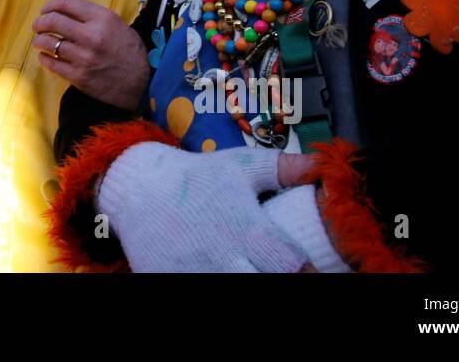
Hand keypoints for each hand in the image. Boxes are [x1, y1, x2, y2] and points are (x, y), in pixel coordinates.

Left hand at [31, 0, 149, 109]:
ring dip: (39, 40)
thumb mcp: (117, 24)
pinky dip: (44, 58)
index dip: (50, 4)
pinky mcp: (78, 77)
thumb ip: (93, 16)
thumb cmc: (130, 51)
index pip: (66, 3)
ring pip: (48, 43)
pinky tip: (45, 56)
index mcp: (102, 19)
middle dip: (40, 22)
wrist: (142, 84)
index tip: (46, 10)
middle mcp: (91, 36)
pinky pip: (51, 64)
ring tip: (40, 40)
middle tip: (38, 25)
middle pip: (52, 21)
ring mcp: (83, 58)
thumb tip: (66, 12)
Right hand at [97, 142, 305, 272]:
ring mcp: (193, 272)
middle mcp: (221, 254)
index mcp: (244, 227)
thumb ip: (283, 168)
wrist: (137, 185)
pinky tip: (217, 272)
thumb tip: (321, 165)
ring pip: (231, 292)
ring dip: (243, 284)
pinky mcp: (168, 280)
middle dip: (276, 281)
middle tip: (275, 270)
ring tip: (247, 270)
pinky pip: (196, 292)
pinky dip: (210, 288)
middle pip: (264, 285)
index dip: (307, 272)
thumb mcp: (241, 165)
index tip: (312, 271)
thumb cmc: (197, 176)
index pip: (290, 265)